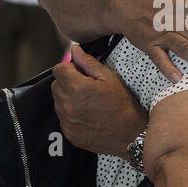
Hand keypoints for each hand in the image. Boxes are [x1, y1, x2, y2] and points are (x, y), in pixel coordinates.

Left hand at [52, 41, 146, 155]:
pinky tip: (86, 115)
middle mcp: (68, 105)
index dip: (69, 68)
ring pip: (57, 102)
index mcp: (77, 88)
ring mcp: (67, 121)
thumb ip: (88, 63)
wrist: (131, 135)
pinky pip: (63, 118)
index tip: (79, 72)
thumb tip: (74, 50)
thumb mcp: (110, 78)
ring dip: (67, 98)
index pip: (58, 70)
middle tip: (85, 87)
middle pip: (56, 85)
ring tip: (86, 102)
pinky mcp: (69, 133)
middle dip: (67, 82)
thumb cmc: (123, 104)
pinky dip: (70, 114)